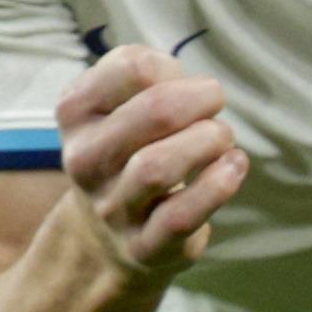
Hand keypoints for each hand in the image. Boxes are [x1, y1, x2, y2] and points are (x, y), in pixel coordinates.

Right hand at [60, 43, 246, 275]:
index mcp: (77, 113)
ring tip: (222, 136)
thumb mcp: (117, 106)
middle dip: (199, 99)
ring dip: (208, 141)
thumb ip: (147, 78)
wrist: (106, 233)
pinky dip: (217, 186)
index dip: (167, 66)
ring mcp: (113, 207)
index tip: (177, 80)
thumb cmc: (127, 151)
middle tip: (214, 100)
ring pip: (160, 167)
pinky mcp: (144, 246)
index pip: (130, 68)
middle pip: (154, 113)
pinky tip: (234, 166)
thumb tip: (189, 85)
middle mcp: (86, 159)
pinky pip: (181, 216)